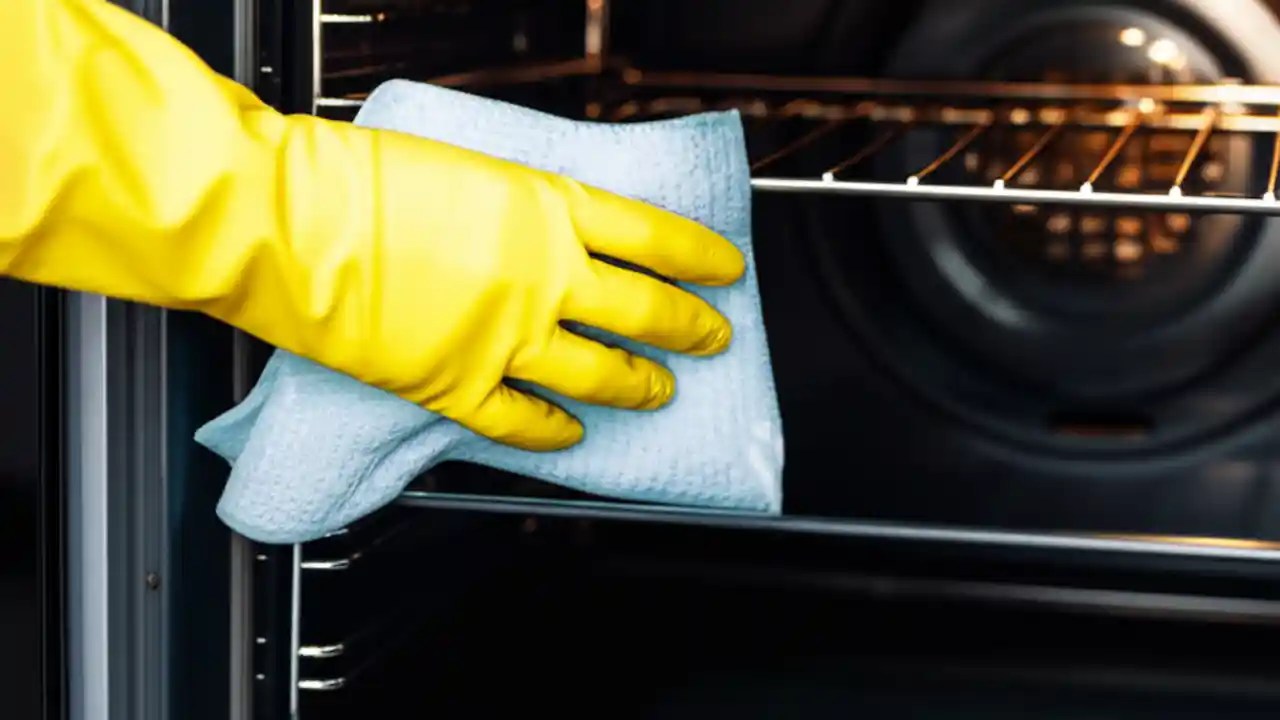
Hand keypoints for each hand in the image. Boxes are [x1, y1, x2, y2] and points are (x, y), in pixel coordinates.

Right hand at [286, 130, 744, 450]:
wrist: (286, 222)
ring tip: (660, 392)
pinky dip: (554, 432)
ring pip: (602, 375)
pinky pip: (523, 421)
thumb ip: (522, 204)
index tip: (727, 270)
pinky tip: (571, 434)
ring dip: (640, 386)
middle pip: (646, 310)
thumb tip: (553, 225)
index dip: (702, 256)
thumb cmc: (356, 179)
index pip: (656, 236)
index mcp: (548, 209)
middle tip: (713, 338)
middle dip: (692, 328)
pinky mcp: (458, 387)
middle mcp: (544, 277)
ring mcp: (507, 338)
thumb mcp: (468, 166)